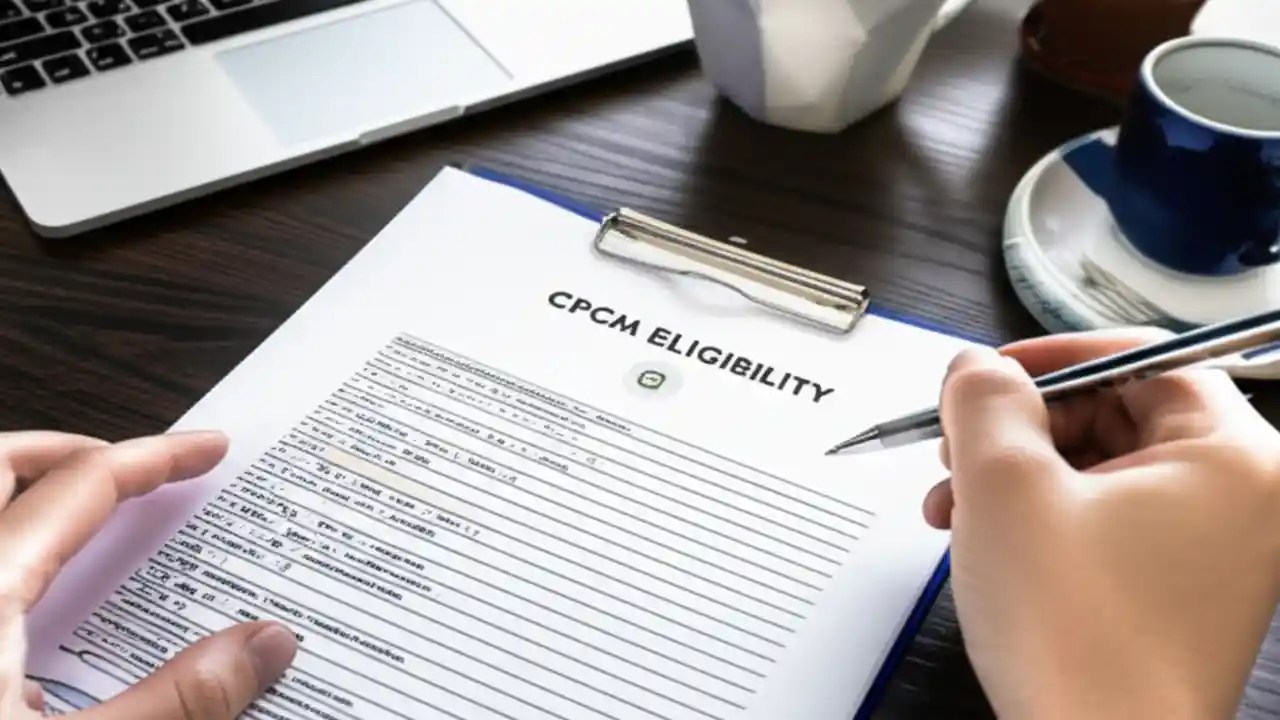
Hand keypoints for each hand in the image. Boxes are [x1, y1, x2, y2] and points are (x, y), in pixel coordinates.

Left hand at [0, 430, 297, 718]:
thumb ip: (175, 698)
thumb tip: (265, 645)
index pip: (82, 485)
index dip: (156, 458)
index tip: (209, 450)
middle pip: (3, 466)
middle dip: (72, 452)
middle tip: (138, 467)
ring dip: (32, 499)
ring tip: (89, 518)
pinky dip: (9, 562)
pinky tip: (36, 621)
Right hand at [925, 329, 1279, 719]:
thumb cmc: (1080, 645)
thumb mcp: (1005, 487)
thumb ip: (985, 402)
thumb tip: (976, 368)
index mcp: (1234, 459)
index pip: (1143, 359)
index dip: (1054, 358)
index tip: (995, 374)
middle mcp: (1242, 500)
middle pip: (1117, 413)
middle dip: (1023, 428)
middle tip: (963, 445)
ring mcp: (1213, 550)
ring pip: (1099, 468)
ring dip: (1016, 474)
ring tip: (956, 502)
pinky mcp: (1177, 587)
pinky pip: (1104, 519)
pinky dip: (1040, 516)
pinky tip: (985, 536)